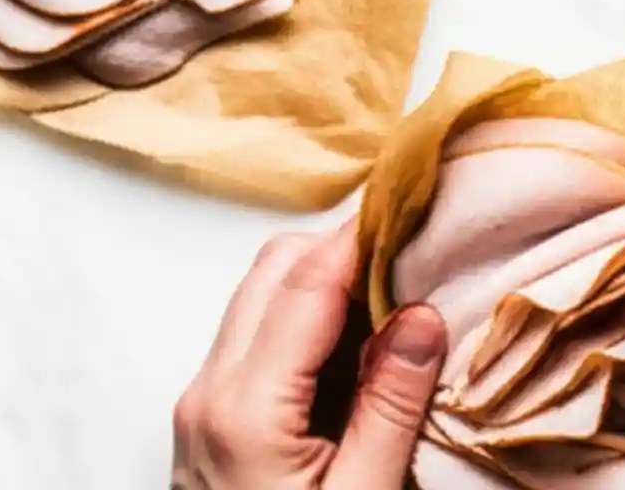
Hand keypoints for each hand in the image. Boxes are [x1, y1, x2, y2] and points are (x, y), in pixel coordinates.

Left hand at [172, 219, 447, 489]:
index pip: (306, 285)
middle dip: (343, 251)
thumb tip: (422, 317)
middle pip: (273, 270)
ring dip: (323, 282)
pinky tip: (356, 348)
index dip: (360, 238)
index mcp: (246, 412)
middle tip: (414, 262)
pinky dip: (305, 317)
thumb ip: (391, 409)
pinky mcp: (209, 417)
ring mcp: (202, 403)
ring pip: (260, 295)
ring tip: (394, 305)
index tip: (412, 208)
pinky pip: (255, 335)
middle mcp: (209, 393)